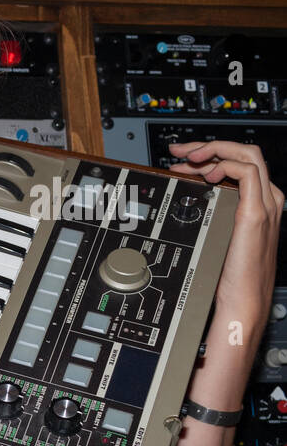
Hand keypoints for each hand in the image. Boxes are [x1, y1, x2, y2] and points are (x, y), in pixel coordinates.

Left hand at [167, 139, 282, 327]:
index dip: (208, 154)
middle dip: (207, 145)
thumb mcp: (216, 232)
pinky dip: (225, 165)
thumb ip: (209, 211)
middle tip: (178, 152)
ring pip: (248, 155)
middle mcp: (266, 198)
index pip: (237, 162)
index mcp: (258, 201)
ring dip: (214, 150)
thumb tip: (186, 193)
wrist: (242, 299)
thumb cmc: (228, 273)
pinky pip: (248, 173)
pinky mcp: (256, 213)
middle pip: (243, 152)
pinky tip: (206, 174)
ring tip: (187, 158)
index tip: (180, 158)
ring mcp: (264, 204)